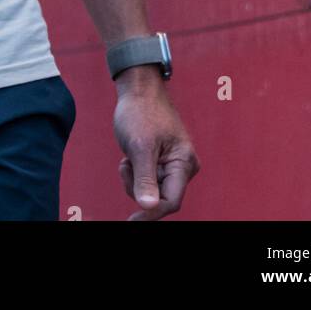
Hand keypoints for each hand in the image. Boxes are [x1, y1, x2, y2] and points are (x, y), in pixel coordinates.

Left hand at [113, 68, 198, 219]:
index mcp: (184, 163)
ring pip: (151, 190)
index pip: (171, 201)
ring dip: (134, 179)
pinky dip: (135, 172)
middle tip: (126, 164)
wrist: (137, 89)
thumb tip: (148, 207)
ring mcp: (172, 165)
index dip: (151, 212)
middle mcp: (183, 167)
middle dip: (139, 186)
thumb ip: (145, 178)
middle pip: (160, 198)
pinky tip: (130, 155)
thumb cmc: (140, 111)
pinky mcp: (161, 163)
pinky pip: (147, 180)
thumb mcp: (139, 146)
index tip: (131, 220)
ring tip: (128, 156)